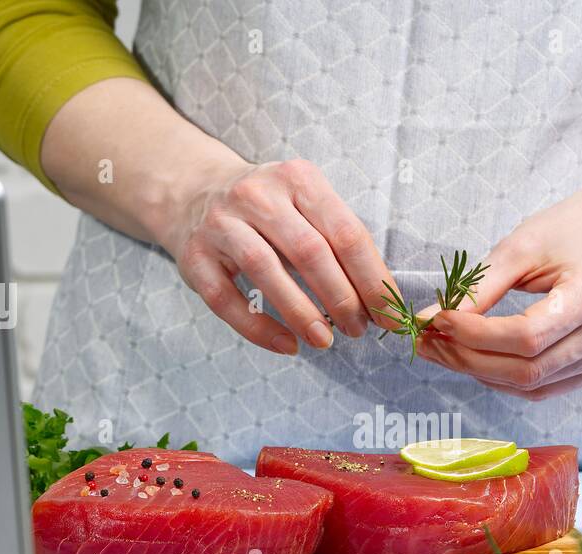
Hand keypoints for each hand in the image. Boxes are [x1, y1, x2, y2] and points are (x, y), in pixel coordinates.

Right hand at [162, 158, 395, 354]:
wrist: (193, 191)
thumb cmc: (268, 209)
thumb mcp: (305, 205)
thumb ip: (339, 241)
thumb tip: (380, 298)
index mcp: (297, 180)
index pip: (345, 232)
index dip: (372, 279)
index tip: (389, 314)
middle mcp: (257, 195)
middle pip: (309, 251)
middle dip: (342, 298)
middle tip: (358, 329)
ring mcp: (221, 224)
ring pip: (265, 270)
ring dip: (302, 313)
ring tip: (325, 340)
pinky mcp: (194, 256)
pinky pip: (227, 300)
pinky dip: (259, 328)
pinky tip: (287, 345)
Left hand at [417, 175, 581, 399]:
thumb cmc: (575, 231)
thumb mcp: (523, 246)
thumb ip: (477, 287)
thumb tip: (429, 319)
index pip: (527, 336)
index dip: (476, 335)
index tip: (438, 319)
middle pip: (526, 369)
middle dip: (469, 359)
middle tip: (430, 341)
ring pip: (530, 386)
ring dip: (480, 372)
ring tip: (444, 350)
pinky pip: (542, 388)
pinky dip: (503, 379)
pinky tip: (476, 360)